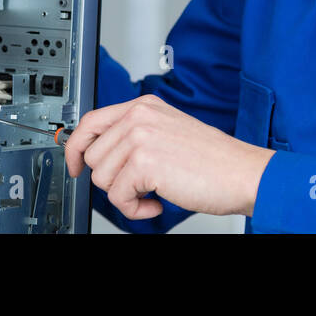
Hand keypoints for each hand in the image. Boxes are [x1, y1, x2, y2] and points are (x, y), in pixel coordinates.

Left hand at [64, 94, 276, 220]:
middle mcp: (139, 116)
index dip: (75, 147)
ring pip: (101, 178)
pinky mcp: (144, 162)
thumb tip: (103, 154)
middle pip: (92, 156)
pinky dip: (136, 210)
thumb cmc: (213, 159)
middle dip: (112, 180)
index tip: (74, 165)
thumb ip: (137, 133)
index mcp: (144, 106)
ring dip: (125, 195)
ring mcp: (140, 136)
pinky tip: (157, 203)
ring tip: (152, 192)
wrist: (242, 172)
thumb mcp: (169, 131)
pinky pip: (118, 198)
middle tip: (140, 185)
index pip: (91, 121)